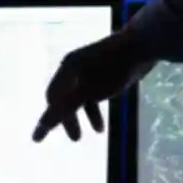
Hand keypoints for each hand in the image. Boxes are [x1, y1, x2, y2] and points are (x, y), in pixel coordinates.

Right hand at [33, 29, 155, 142]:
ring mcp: (90, 66)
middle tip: (77, 138)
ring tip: (100, 130)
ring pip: (83, 94)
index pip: (51, 99)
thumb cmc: (112, 69)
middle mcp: (74, 67)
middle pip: (65, 97)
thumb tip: (39, 130)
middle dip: (69, 119)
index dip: (47, 120)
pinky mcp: (106, 67)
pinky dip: (99, 103)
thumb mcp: (86, 93)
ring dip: (88, 114)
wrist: (142, 43)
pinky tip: (109, 109)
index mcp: (66, 70)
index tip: (44, 138)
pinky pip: (95, 89)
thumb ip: (63, 111)